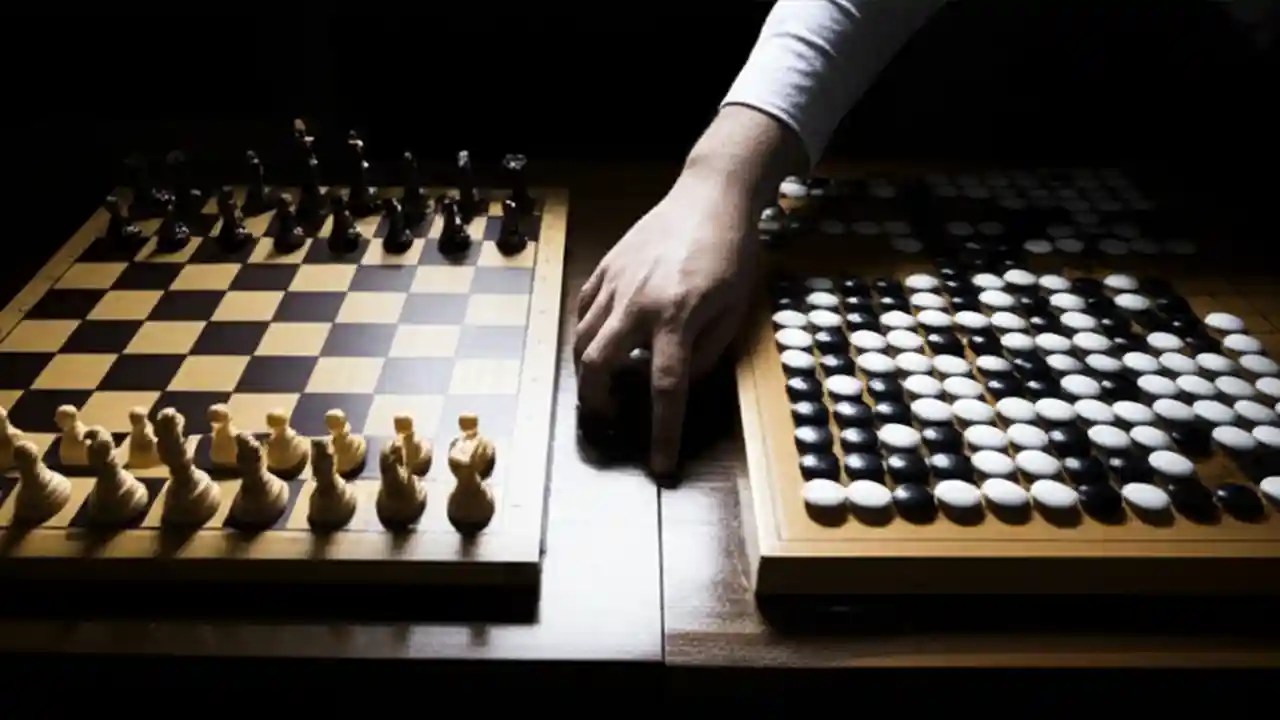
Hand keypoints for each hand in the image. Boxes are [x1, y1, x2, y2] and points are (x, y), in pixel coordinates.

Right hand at [574, 165, 759, 476]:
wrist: (709, 196)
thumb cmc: (733, 252)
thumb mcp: (735, 308)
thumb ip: (708, 352)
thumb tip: (681, 382)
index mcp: (677, 317)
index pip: (665, 388)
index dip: (662, 433)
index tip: (661, 467)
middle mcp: (637, 303)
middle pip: (597, 366)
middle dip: (597, 403)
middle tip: (611, 417)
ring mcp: (615, 283)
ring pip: (581, 339)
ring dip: (587, 371)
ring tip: (604, 384)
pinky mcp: (606, 267)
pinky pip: (584, 310)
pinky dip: (586, 332)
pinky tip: (601, 341)